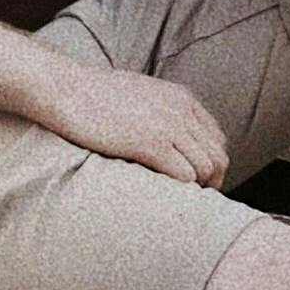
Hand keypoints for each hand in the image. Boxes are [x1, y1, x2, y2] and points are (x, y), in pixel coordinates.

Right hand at [37, 58, 229, 186]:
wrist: (71, 89)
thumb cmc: (97, 95)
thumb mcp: (143, 94)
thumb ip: (163, 110)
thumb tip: (169, 136)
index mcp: (182, 98)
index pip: (217, 138)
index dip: (211, 163)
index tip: (198, 181)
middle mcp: (182, 111)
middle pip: (217, 156)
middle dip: (211, 181)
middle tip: (193, 198)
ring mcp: (169, 127)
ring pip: (205, 168)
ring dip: (197, 188)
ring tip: (180, 200)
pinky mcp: (150, 144)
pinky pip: (184, 174)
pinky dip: (181, 189)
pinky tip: (166, 193)